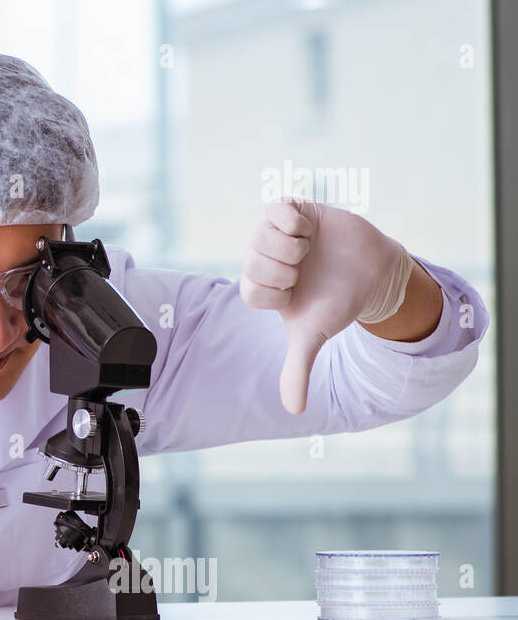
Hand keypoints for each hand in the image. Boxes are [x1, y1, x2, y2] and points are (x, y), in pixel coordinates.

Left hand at [239, 199, 409, 414]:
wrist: (369, 272)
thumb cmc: (335, 303)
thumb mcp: (314, 337)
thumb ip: (298, 369)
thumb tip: (294, 411)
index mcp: (258, 287)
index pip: (250, 291)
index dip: (279, 293)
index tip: (297, 293)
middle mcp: (259, 258)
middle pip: (255, 262)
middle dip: (288, 270)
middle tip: (304, 270)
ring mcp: (272, 232)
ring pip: (264, 236)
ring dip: (294, 247)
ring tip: (308, 250)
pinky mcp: (291, 210)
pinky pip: (278, 208)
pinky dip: (294, 222)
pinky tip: (309, 231)